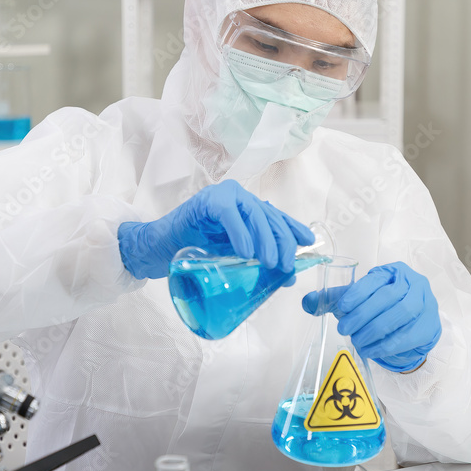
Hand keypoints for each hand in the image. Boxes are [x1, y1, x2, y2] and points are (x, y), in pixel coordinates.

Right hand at [118, 180, 314, 279]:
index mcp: (247, 208)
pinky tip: (247, 251)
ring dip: (264, 240)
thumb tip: (288, 276)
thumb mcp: (233, 255)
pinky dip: (240, 233)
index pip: (276, 217)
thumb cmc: (197, 250)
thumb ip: (257, 259)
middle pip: (269, 216)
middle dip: (282, 241)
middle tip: (285, 266)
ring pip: (254, 214)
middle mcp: (240, 197)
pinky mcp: (208, 201)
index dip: (293, 228)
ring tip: (269, 262)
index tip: (308, 243)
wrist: (162, 247)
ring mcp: (224, 195)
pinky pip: (230, 214)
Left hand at [302, 262, 440, 372]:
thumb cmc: (384, 307)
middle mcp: (414, 283)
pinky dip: (388, 344)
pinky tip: (372, 350)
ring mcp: (426, 303)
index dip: (357, 294)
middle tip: (344, 330)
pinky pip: (409, 335)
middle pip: (388, 297)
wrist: (413, 323)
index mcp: (394, 271)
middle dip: (363, 315)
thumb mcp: (361, 298)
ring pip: (401, 314)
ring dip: (375, 330)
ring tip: (357, 341)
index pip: (375, 280)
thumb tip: (307, 301)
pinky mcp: (429, 326)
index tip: (341, 309)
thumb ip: (336, 299)